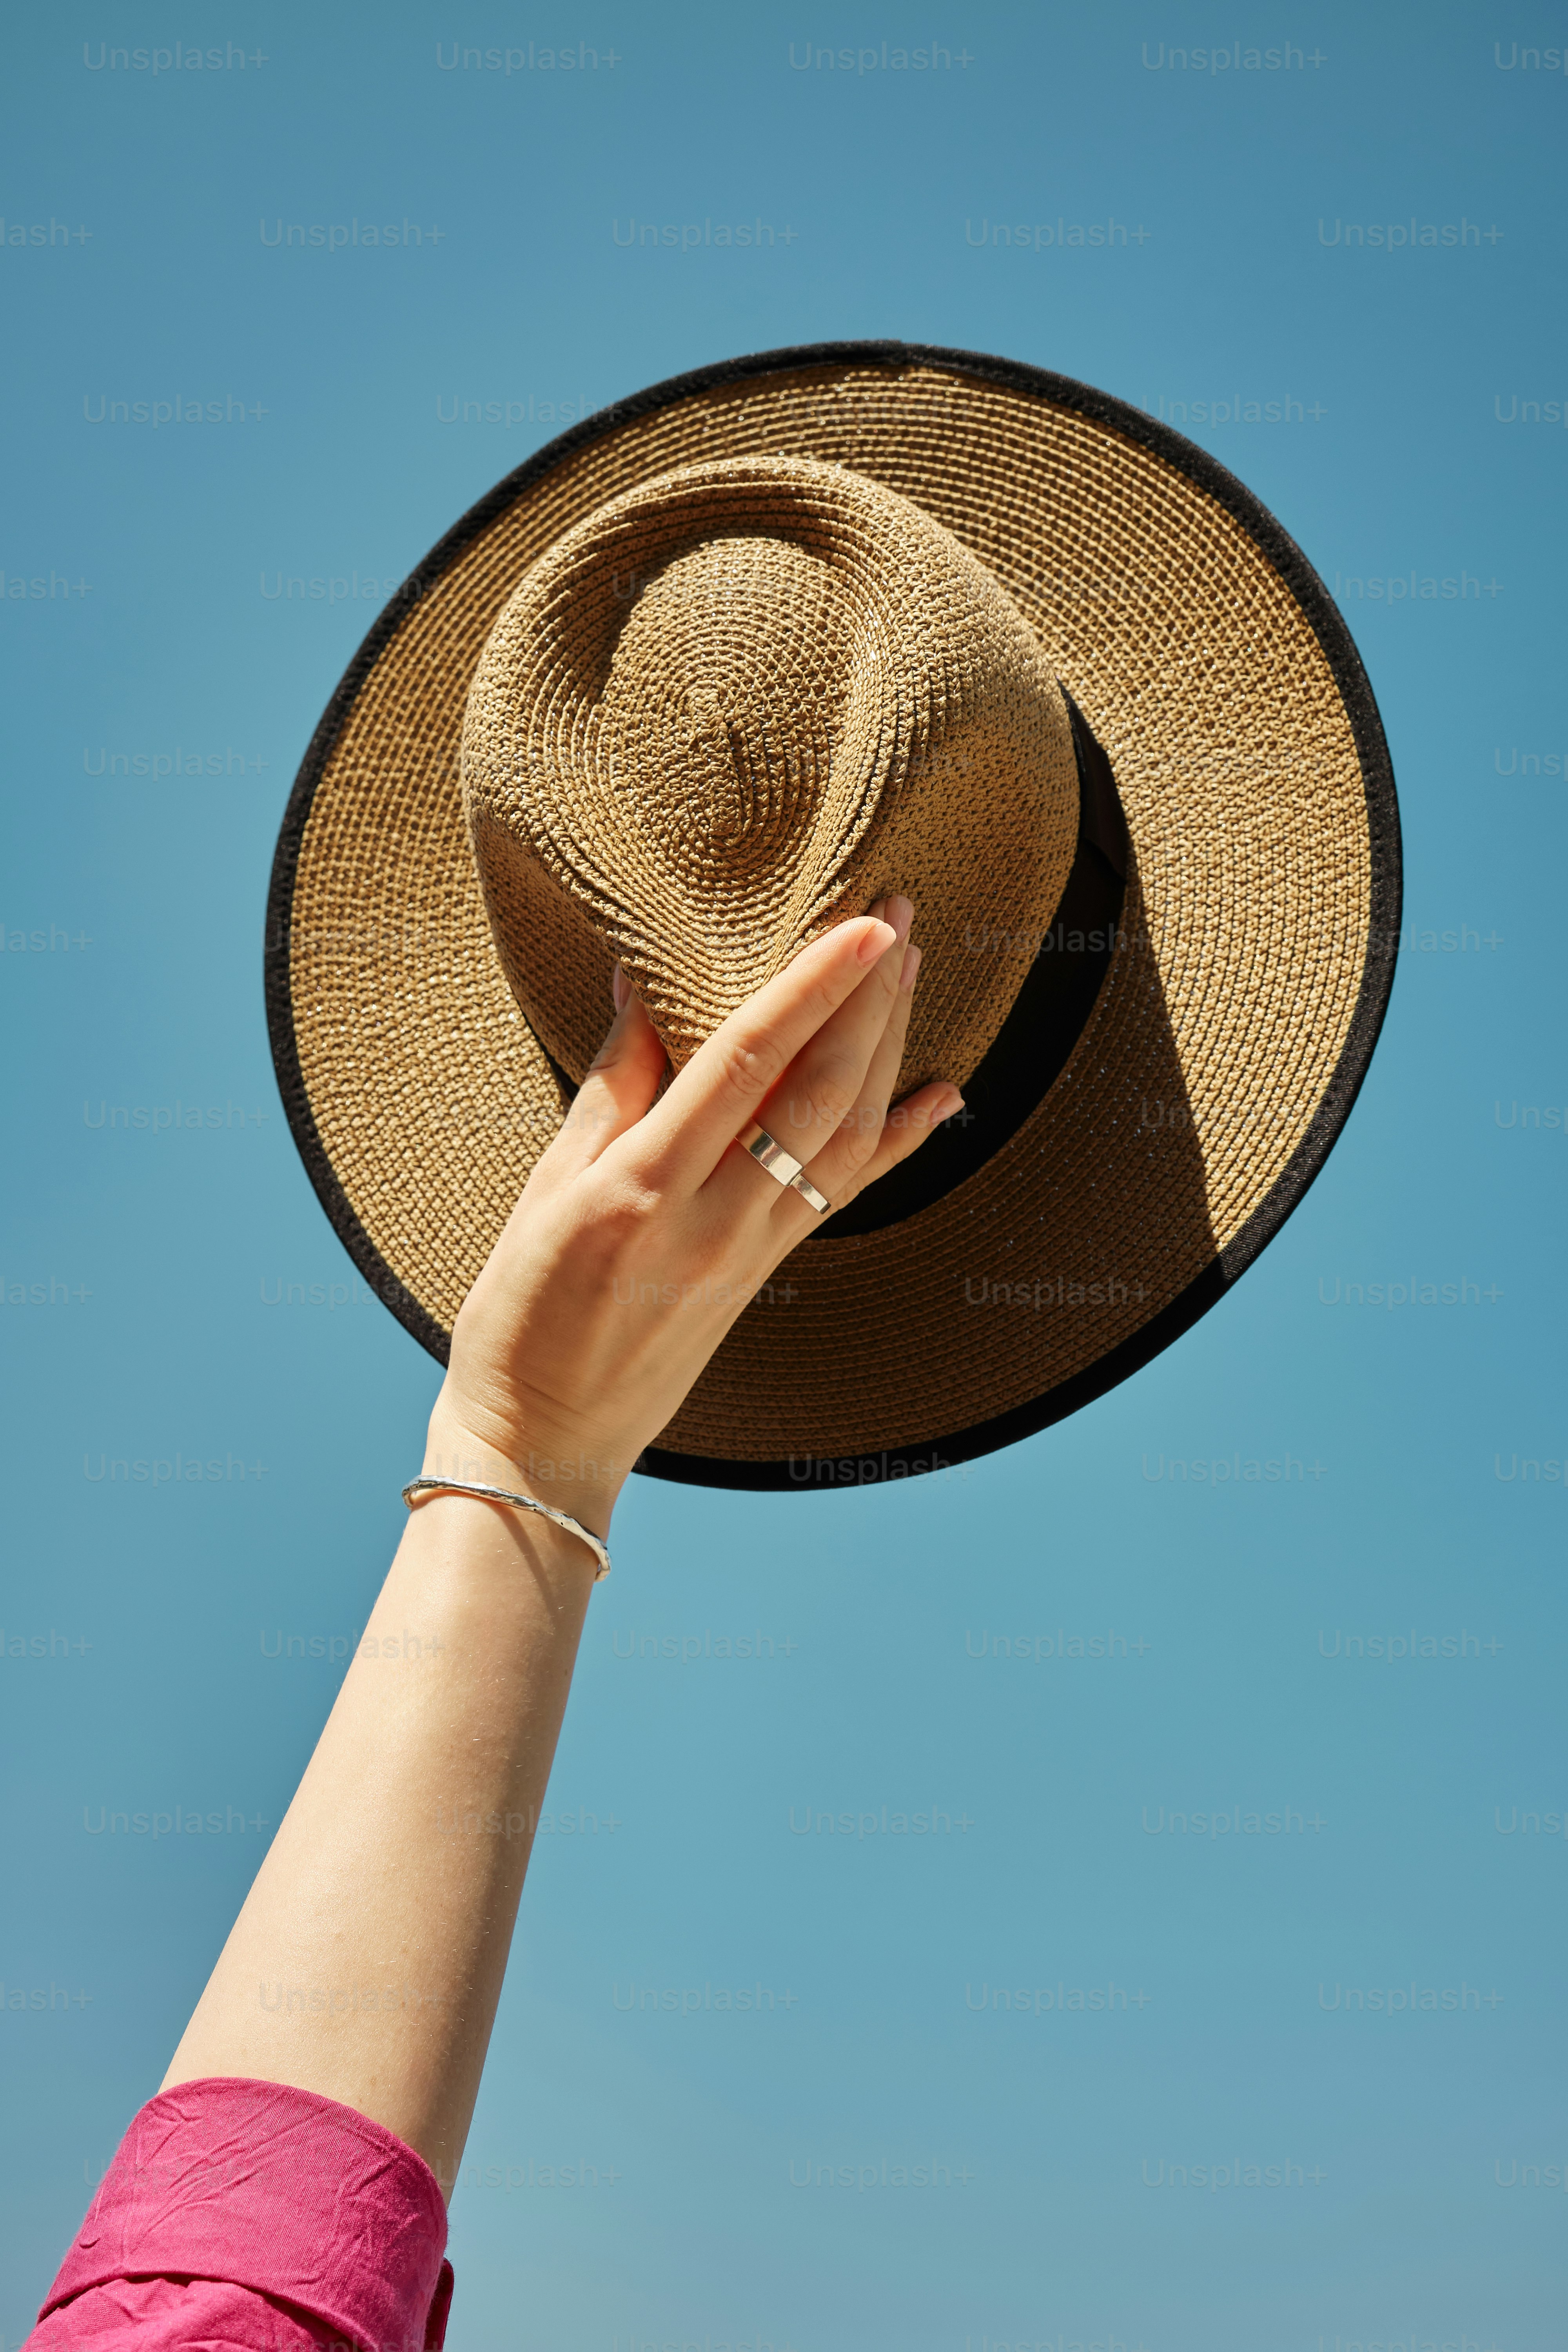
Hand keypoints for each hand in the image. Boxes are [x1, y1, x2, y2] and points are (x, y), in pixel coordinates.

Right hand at [425, 898, 961, 1535]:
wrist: (548, 1442)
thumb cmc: (522, 1312)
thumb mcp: (545, 1190)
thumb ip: (609, 1087)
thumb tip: (637, 984)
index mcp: (645, 1188)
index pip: (746, 1064)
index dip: (811, 989)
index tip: (861, 923)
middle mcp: (714, 1219)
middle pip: (820, 1092)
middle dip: (867, 998)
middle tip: (900, 914)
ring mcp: (751, 1251)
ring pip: (846, 1136)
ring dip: (888, 1047)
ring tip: (910, 969)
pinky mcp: (766, 1273)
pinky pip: (848, 1192)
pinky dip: (901, 1139)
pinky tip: (943, 1095)